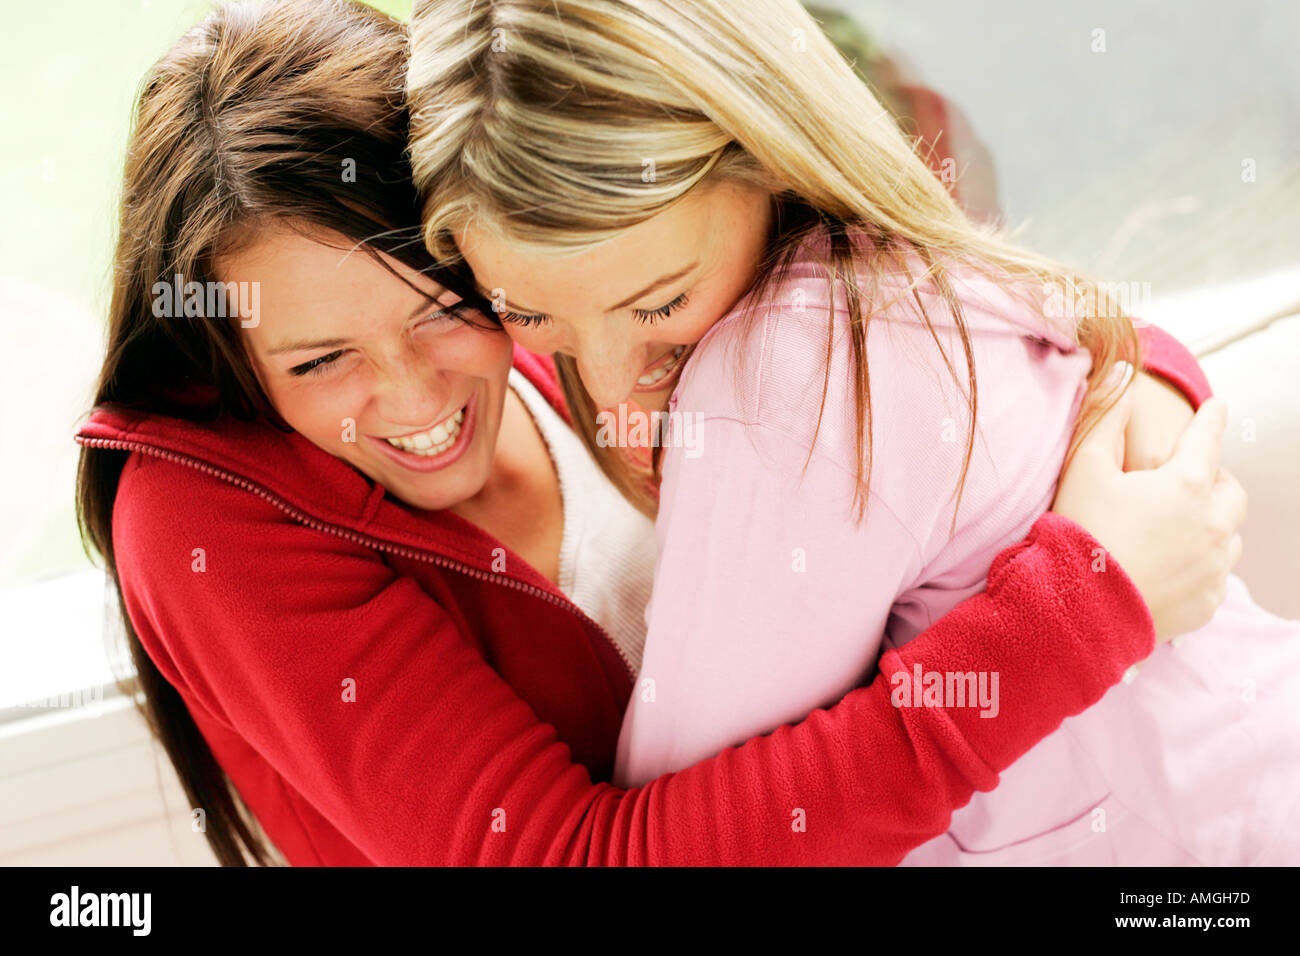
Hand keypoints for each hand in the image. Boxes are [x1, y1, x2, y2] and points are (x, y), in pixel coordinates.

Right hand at [1052, 368, 1245, 641]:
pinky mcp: (1206, 603)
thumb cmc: (1078, 533)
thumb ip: (1105, 416)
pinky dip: (1200, 566)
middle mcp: (1212, 524)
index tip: (1217, 408)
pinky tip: (1170, 566)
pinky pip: (1216, 577)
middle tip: (1190, 481)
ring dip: (1212, 525)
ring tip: (1180, 527)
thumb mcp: (1084, 467)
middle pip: (1231, 492)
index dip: (1212, 419)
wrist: (1076, 611)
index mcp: (1185, 484)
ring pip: (1229, 536)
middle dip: (1216, 480)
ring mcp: (1213, 567)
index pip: (1209, 438)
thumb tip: (1118, 371)